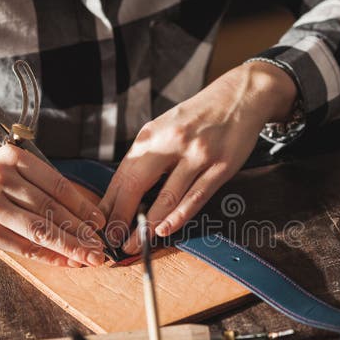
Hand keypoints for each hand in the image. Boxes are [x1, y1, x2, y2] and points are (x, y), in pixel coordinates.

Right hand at [0, 144, 106, 266]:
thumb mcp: (6, 170)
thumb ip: (38, 186)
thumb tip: (82, 214)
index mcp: (12, 158)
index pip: (57, 185)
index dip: (83, 206)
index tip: (100, 221)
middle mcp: (1, 179)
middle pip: (52, 209)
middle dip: (81, 231)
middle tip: (100, 245)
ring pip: (42, 230)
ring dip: (71, 247)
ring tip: (90, 257)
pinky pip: (26, 246)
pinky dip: (49, 256)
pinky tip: (66, 262)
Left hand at [99, 61, 295, 253]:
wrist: (240, 95)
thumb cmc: (199, 116)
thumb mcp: (165, 127)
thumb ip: (149, 156)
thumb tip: (126, 191)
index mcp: (152, 134)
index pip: (122, 174)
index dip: (109, 203)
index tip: (100, 225)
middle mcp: (171, 142)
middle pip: (137, 185)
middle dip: (121, 217)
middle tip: (112, 240)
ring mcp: (197, 154)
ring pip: (167, 196)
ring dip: (148, 225)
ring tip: (135, 244)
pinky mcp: (220, 166)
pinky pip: (196, 196)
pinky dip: (179, 216)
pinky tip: (165, 230)